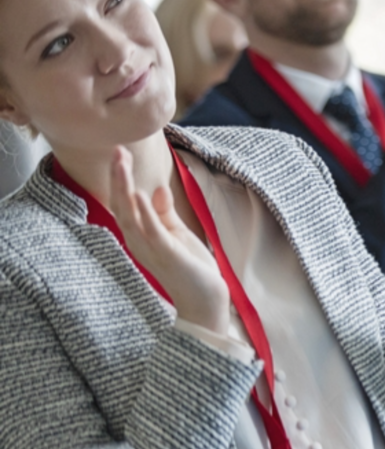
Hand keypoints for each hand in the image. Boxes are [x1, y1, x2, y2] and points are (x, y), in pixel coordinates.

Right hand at [109, 146, 229, 334]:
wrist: (205, 297)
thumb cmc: (189, 266)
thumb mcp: (176, 233)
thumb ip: (165, 213)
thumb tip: (158, 189)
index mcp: (141, 235)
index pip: (125, 203)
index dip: (121, 179)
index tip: (121, 153)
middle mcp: (140, 242)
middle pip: (122, 206)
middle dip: (119, 178)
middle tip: (116, 151)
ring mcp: (151, 249)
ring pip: (131, 215)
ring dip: (126, 188)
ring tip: (122, 164)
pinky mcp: (167, 254)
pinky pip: (152, 231)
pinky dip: (146, 213)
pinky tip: (141, 195)